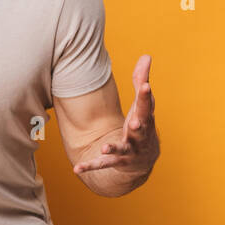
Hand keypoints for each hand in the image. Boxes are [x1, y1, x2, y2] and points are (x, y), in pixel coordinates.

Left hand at [74, 54, 158, 177]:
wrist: (143, 160)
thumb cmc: (141, 125)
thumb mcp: (141, 104)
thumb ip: (141, 80)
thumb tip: (146, 55)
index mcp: (145, 119)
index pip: (147, 106)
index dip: (146, 96)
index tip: (146, 85)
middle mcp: (139, 136)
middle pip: (140, 129)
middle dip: (139, 125)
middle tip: (136, 121)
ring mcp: (128, 151)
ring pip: (121, 150)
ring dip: (113, 149)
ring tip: (105, 147)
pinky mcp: (115, 162)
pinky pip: (101, 165)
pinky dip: (90, 166)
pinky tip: (77, 168)